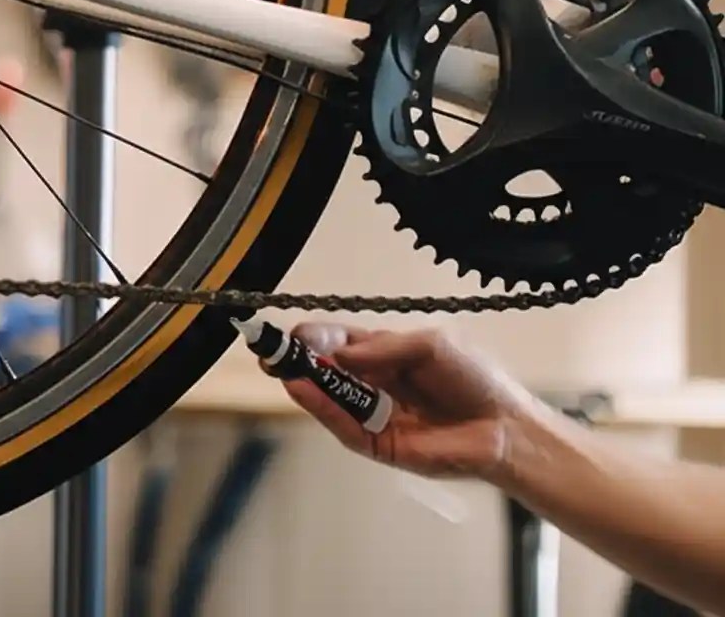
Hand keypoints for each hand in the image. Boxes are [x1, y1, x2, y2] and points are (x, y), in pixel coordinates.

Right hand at [271, 323, 538, 481]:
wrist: (504, 427)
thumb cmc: (473, 378)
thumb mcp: (430, 345)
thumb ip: (382, 348)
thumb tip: (338, 352)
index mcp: (383, 355)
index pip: (338, 342)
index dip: (314, 337)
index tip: (293, 333)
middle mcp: (372, 384)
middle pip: (325, 370)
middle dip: (298, 360)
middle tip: (273, 352)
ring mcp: (372, 415)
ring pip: (328, 399)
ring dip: (304, 384)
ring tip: (283, 369)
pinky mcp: (376, 443)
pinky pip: (342, 426)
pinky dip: (322, 409)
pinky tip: (304, 391)